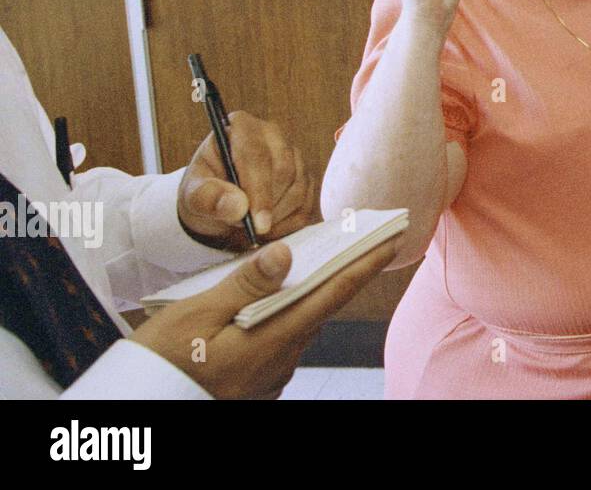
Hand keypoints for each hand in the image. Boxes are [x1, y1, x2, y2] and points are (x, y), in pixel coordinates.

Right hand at [130, 238, 396, 398]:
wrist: (140, 410)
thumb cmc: (160, 363)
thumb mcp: (195, 315)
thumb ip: (245, 285)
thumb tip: (287, 253)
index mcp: (273, 340)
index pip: (334, 293)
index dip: (366, 262)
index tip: (393, 236)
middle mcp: (282, 360)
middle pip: (322, 305)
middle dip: (343, 270)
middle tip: (364, 236)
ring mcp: (272, 375)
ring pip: (302, 322)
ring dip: (313, 292)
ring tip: (326, 256)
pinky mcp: (258, 381)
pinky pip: (283, 338)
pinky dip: (288, 313)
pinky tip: (279, 295)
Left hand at [178, 112, 314, 249]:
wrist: (221, 204)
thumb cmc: (205, 193)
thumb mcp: (193, 196)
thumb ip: (208, 198)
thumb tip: (237, 205)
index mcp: (241, 127)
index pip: (256, 154)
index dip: (258, 190)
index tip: (257, 223)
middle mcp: (272, 134)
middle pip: (283, 170)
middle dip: (266, 206)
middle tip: (247, 227)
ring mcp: (293, 155)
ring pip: (298, 188)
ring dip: (276, 217)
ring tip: (252, 227)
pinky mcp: (305, 177)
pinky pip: (307, 204)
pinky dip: (288, 223)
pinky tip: (268, 228)